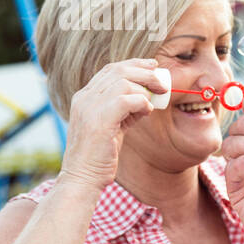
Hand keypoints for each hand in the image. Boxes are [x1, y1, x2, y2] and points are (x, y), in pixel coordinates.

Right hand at [58, 59, 165, 189]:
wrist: (81, 178)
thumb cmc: (97, 156)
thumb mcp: (110, 127)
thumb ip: (123, 111)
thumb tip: (145, 100)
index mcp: (84, 97)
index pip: (109, 70)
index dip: (133, 65)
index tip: (152, 67)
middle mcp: (85, 98)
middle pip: (118, 71)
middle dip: (144, 72)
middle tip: (161, 81)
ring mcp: (90, 108)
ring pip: (123, 82)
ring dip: (145, 88)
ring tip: (154, 101)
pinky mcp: (100, 121)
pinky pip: (126, 100)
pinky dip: (141, 102)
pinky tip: (147, 111)